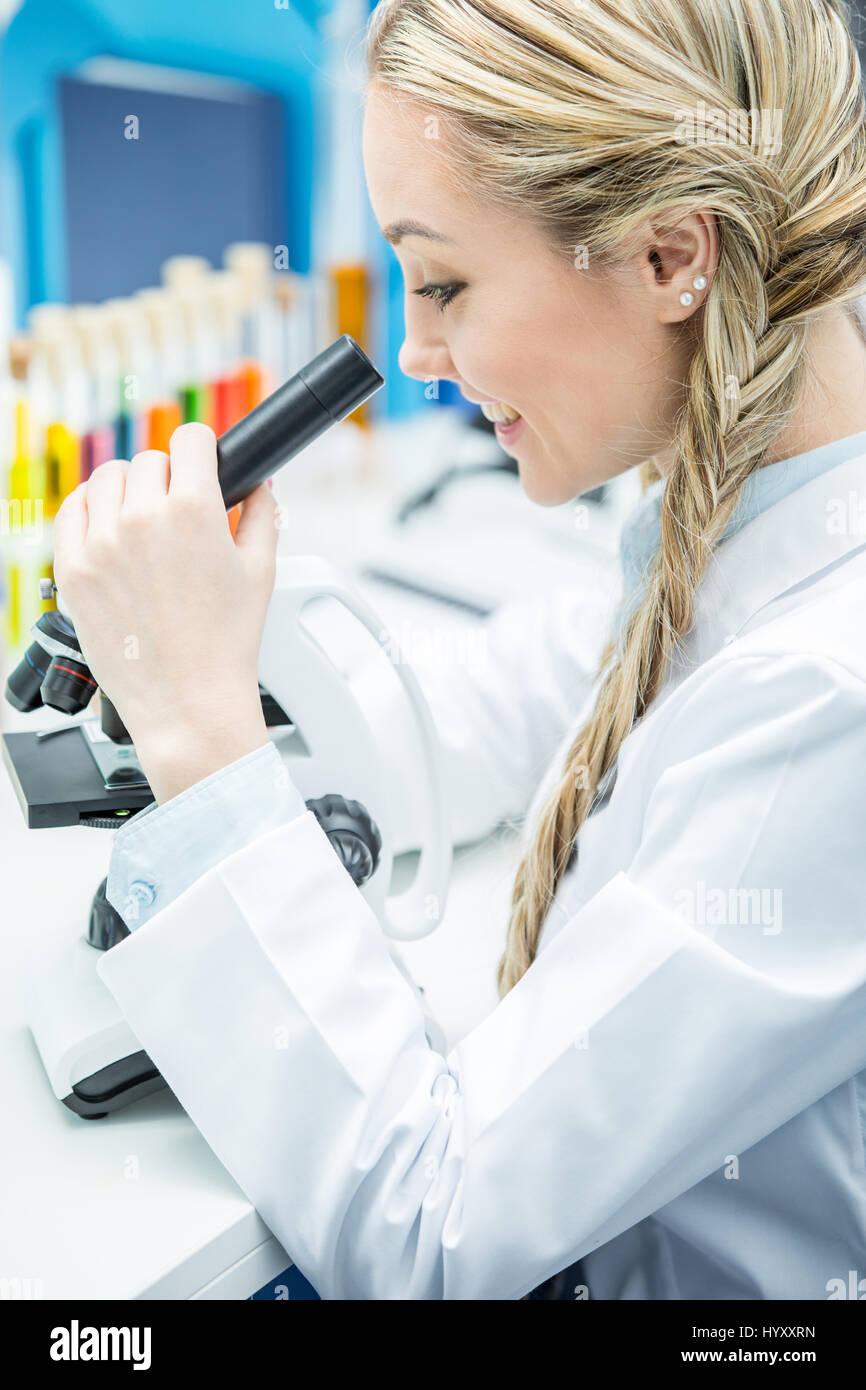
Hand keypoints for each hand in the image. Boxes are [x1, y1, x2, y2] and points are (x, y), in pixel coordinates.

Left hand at [53, 423, 278, 801]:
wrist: (187, 700)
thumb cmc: (226, 643)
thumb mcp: (261, 571)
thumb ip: (261, 514)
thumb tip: (260, 485)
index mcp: (193, 511)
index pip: (190, 439)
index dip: (202, 449)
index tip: (202, 463)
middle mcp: (141, 518)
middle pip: (150, 460)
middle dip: (169, 478)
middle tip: (179, 511)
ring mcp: (101, 543)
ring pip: (106, 478)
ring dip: (128, 489)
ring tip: (143, 519)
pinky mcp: (73, 569)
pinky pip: (70, 510)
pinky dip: (89, 509)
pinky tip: (107, 525)